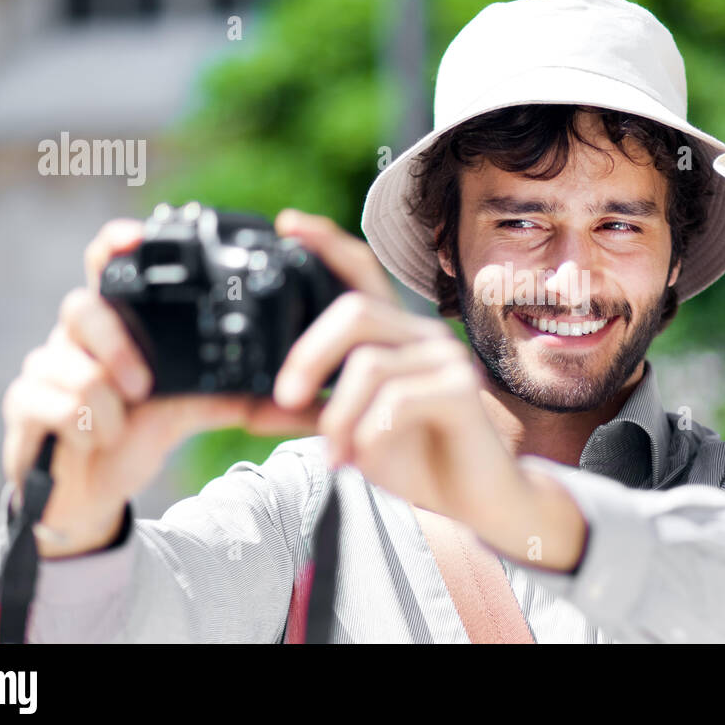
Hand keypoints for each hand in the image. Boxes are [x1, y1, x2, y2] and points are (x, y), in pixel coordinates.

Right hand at [1, 219, 321, 556]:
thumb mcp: (202, 411)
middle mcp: (78, 336)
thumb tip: (318, 401)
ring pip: (67, 362)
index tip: (135, 236)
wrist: (97, 491)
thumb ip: (255, 399)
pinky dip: (82, 425)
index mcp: (121, 324)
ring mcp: (45, 367)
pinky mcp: (25, 404)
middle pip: (81, 306)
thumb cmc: (143, 434)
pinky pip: (48, 401)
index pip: (108, 266)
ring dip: (103, 400)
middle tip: (143, 386)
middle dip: (116, 344)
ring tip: (123, 421)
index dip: (115, 244)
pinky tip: (97, 439)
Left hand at [269, 214, 585, 568]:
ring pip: (369, 365)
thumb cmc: (419, 458)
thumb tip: (246, 405)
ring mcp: (446, 360)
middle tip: (283, 398)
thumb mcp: (351, 431)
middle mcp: (421, 337)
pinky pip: (397, 400)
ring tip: (333, 454)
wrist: (478, 500)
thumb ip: (308, 412)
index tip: (287, 224)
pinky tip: (361, 459)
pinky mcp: (462, 391)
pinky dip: (367, 434)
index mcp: (394, 337)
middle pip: (354, 311)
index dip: (326, 244)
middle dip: (309, 354)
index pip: (362, 272)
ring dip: (337, 416)